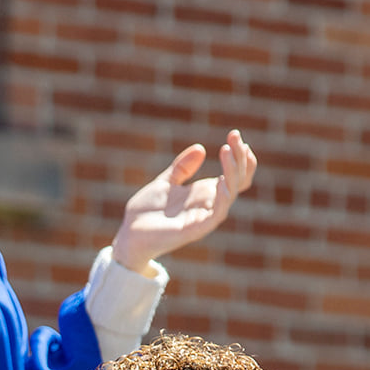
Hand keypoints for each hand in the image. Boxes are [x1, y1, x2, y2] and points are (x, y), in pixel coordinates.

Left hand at [110, 130, 257, 270]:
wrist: (129, 233)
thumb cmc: (147, 212)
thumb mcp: (165, 182)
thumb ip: (181, 167)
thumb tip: (200, 148)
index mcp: (204, 193)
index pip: (235, 176)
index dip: (241, 158)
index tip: (235, 136)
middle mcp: (209, 205)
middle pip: (238, 181)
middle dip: (239, 157)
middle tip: (234, 135)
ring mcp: (204, 217)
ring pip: (230, 194)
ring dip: (232, 172)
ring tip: (226, 150)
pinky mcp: (195, 229)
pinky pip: (217, 214)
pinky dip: (222, 197)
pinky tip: (221, 180)